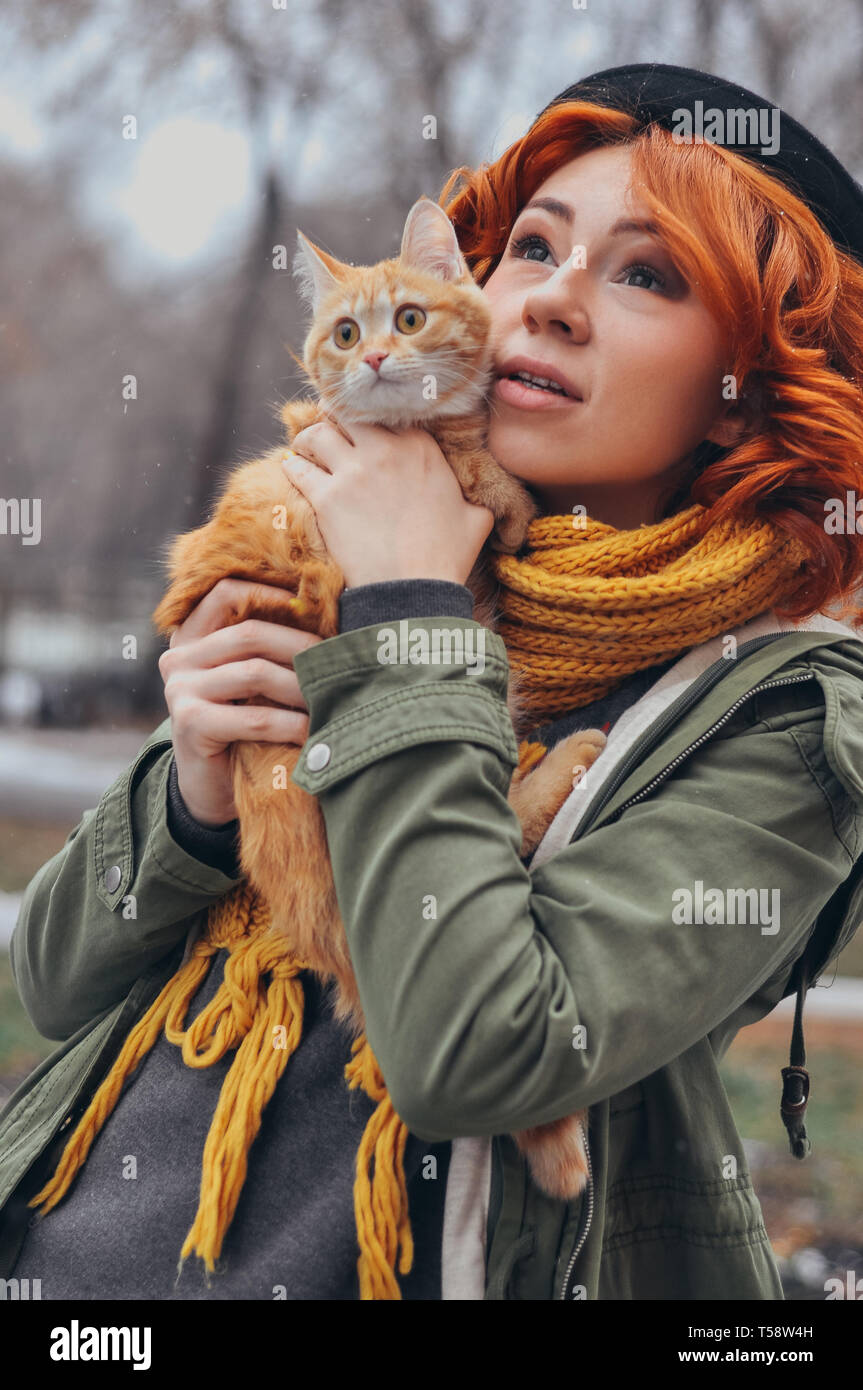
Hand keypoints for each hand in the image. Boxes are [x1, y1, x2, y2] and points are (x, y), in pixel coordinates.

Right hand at [158, 578, 322, 825]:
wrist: (210, 789)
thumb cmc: (240, 727)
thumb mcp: (247, 681)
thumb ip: (264, 649)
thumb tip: (327, 611)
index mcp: (190, 637)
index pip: (225, 593)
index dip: (268, 591)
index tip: (311, 604)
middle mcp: (178, 658)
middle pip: (250, 633)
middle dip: (300, 647)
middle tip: (337, 661)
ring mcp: (179, 690)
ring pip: (255, 673)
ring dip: (301, 688)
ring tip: (330, 699)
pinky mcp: (189, 724)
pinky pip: (254, 718)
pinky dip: (290, 724)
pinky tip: (311, 731)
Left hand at [281, 419, 493, 586]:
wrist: (415, 590)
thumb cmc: (447, 557)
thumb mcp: (477, 518)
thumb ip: (476, 497)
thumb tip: (481, 498)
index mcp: (422, 447)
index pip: (387, 415)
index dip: (371, 419)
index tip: (363, 428)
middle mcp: (385, 450)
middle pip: (347, 414)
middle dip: (334, 419)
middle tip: (327, 430)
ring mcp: (353, 472)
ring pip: (316, 434)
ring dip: (307, 441)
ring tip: (305, 451)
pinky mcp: (327, 498)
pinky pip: (298, 469)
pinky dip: (293, 468)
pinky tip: (294, 472)